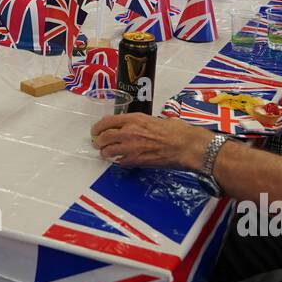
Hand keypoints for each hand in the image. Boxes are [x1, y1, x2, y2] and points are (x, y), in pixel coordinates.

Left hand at [91, 113, 209, 171]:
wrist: (186, 146)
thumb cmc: (177, 131)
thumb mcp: (156, 119)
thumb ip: (142, 123)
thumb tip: (138, 127)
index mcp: (134, 119)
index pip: (108, 121)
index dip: (98, 127)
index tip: (95, 130)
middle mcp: (129, 132)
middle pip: (104, 137)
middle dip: (98, 141)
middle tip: (98, 143)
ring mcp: (131, 147)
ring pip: (108, 151)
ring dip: (105, 153)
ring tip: (106, 154)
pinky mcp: (136, 161)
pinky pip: (120, 162)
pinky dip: (119, 162)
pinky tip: (122, 161)